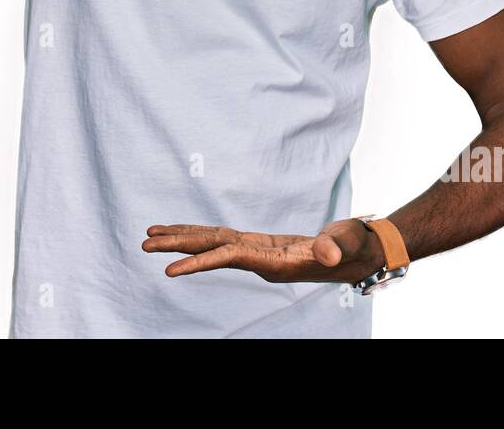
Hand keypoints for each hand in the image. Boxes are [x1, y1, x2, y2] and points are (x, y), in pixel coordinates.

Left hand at [141, 219, 387, 284]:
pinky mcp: (261, 245)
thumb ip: (335, 247)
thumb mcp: (346, 244)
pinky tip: (185, 233)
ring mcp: (259, 253)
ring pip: (213, 243)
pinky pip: (223, 238)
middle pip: (211, 250)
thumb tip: (326, 253)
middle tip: (143, 244)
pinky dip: (203, 234)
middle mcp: (260, 261)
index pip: (228, 258)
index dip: (199, 261)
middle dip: (178, 247)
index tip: (169, 270)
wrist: (360, 255)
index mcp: (273, 263)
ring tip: (151, 236)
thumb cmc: (354, 247)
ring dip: (183, 239)